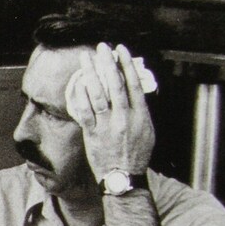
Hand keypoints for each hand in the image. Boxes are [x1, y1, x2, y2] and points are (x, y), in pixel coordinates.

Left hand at [66, 42, 154, 180]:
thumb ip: (140, 111)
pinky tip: (77, 83)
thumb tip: (134, 91)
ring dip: (91, 74)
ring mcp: (107, 125)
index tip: (120, 50)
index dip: (126, 64)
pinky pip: (84, 111)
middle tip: (101, 48)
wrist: (123, 177)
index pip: (133, 83)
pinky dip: (80, 95)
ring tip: (86, 59)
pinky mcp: (92, 133)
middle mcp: (124, 117)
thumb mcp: (147, 131)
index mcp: (141, 115)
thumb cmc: (136, 154)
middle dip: (107, 63)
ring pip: (97, 94)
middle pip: (115, 84)